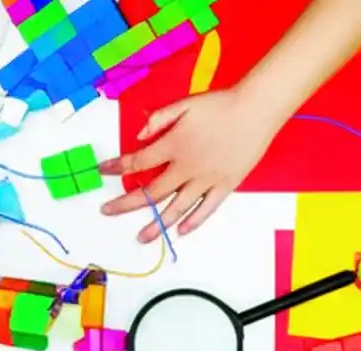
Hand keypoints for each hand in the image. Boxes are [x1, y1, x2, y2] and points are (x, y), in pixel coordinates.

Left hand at [101, 89, 278, 242]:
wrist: (256, 110)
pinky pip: (206, 210)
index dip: (118, 167)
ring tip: (142, 237)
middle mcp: (187, 168)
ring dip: (156, 224)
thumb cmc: (222, 104)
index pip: (138, 162)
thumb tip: (139, 135)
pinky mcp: (225, 186)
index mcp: (174, 146)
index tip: (105, 170)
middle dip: (126, 203)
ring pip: (176, 208)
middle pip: (151, 192)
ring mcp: (206, 180)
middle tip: (109, 211)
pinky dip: (193, 222)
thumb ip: (158, 119)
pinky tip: (181, 231)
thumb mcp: (184, 104)